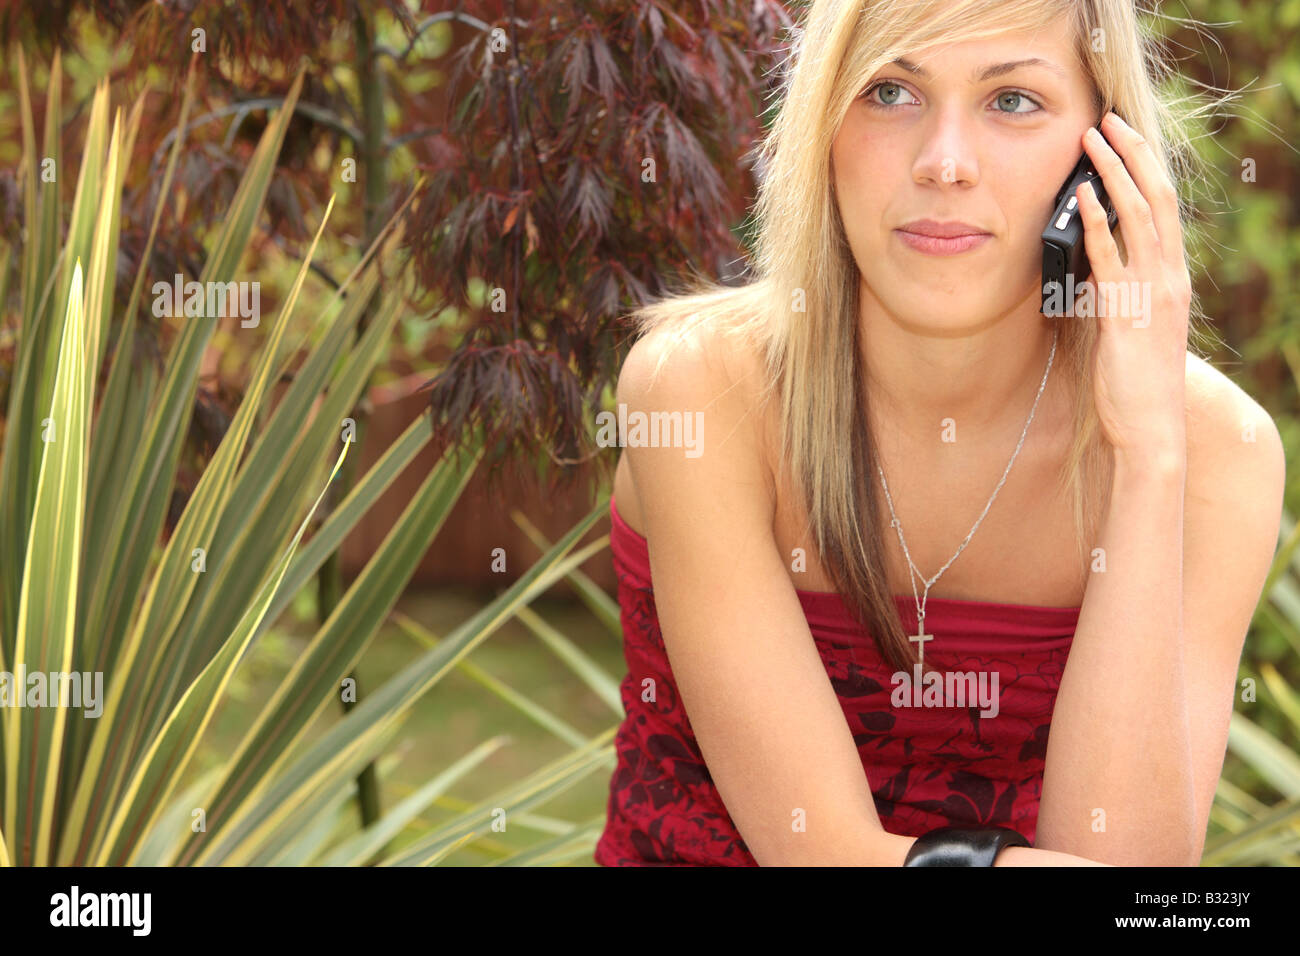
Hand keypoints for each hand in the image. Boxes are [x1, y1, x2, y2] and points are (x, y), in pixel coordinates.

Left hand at [1075, 111, 1190, 460]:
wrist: (1148, 425)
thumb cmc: (1134, 381)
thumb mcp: (1127, 324)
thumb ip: (1114, 290)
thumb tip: (1087, 262)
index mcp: (1170, 277)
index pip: (1164, 207)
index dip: (1144, 168)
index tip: (1123, 138)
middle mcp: (1168, 277)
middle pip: (1157, 197)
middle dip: (1133, 153)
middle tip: (1108, 119)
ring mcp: (1151, 292)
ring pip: (1138, 216)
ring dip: (1112, 174)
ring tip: (1091, 141)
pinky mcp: (1126, 312)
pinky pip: (1111, 258)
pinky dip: (1094, 224)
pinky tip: (1078, 199)